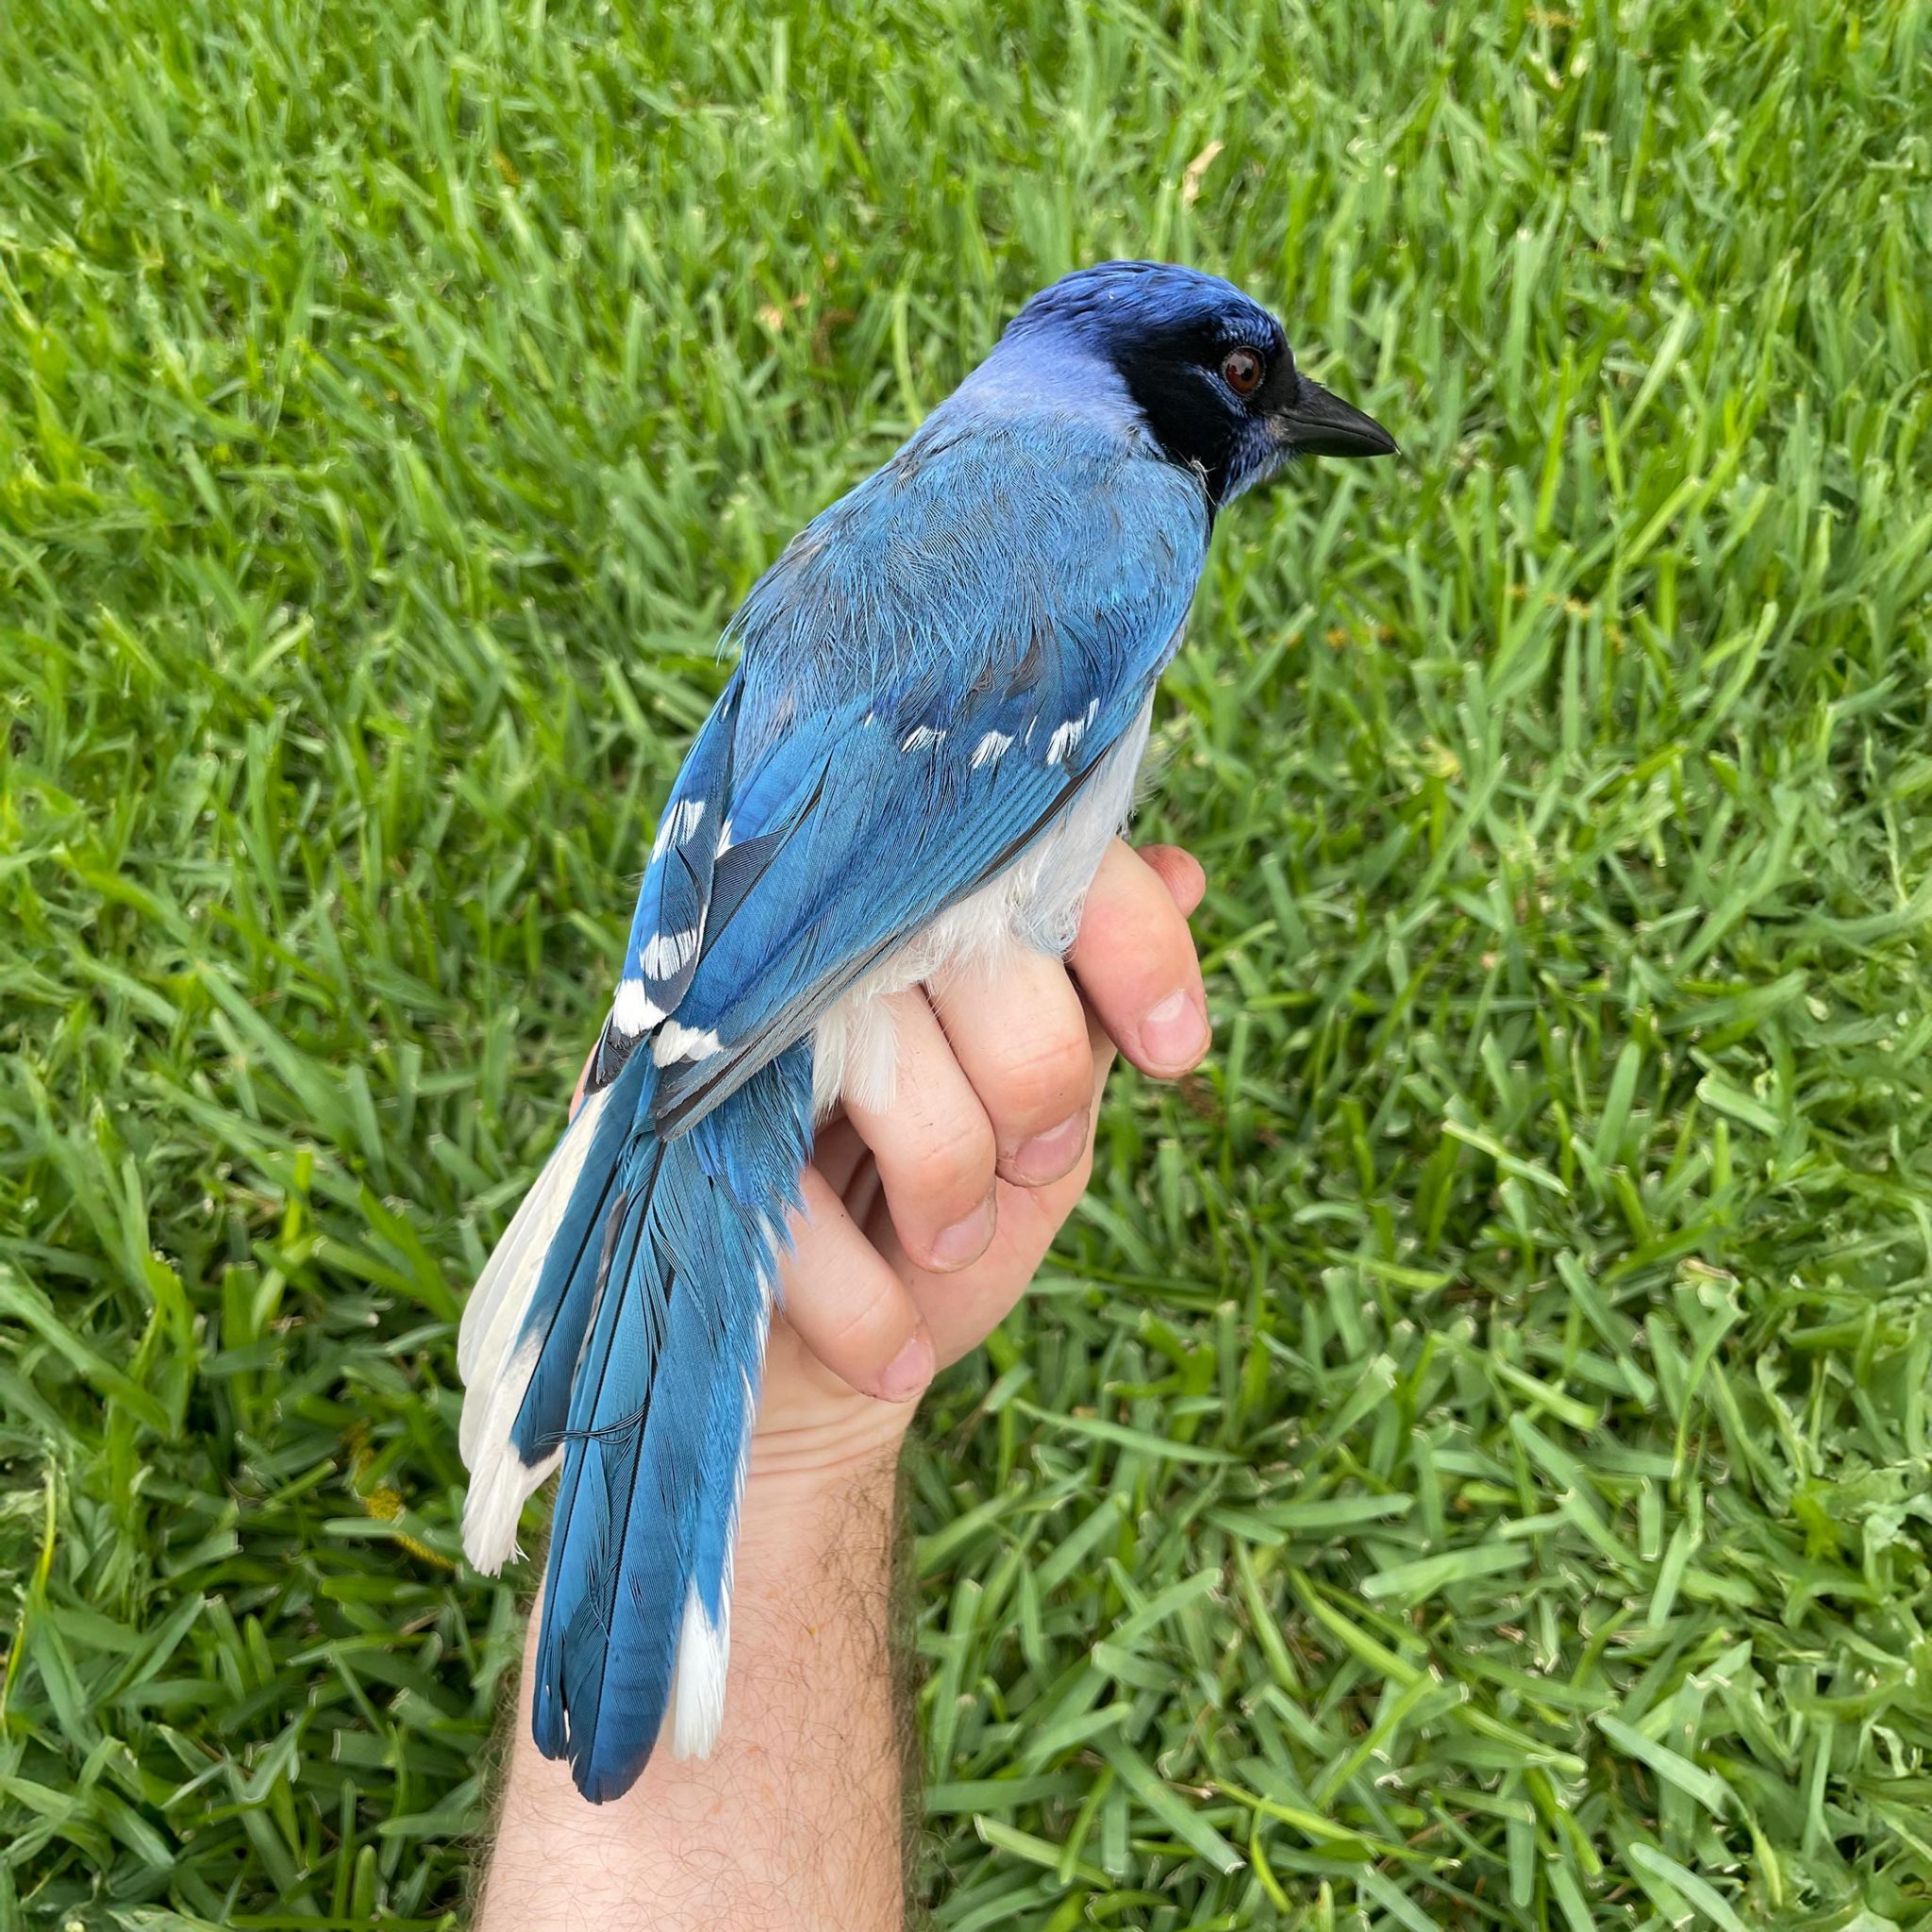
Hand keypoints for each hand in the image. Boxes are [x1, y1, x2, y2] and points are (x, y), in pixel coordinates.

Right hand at [571, 839, 1209, 1475]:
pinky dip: (868, 1303)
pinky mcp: (668, 1138)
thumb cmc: (926, 1242)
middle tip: (1029, 1162)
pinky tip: (892, 1354)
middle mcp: (818, 943)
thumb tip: (1189, 870)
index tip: (1175, 1051)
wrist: (798, 1399)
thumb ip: (1088, 1025)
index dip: (1129, 935)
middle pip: (975, 945)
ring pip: (892, 1057)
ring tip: (944, 1246)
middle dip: (1037, 1080)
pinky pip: (793, 1197)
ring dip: (950, 1186)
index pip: (1037, 852)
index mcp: (912, 923)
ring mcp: (735, 1034)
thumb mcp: (1041, 1138)